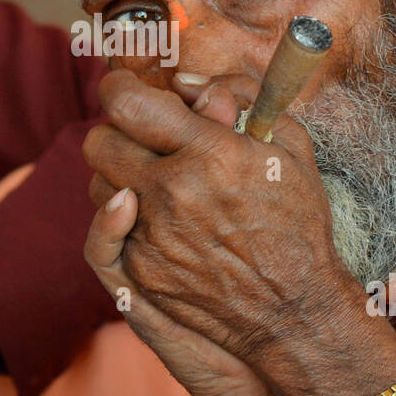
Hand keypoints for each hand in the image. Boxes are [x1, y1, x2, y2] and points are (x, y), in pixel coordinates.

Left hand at [84, 68, 395, 395]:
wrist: (293, 310)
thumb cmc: (297, 222)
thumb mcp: (288, 145)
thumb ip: (240, 97)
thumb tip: (186, 84)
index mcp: (208, 153)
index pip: (126, 103)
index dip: (118, 87)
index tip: (124, 88)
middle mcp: (171, 192)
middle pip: (99, 142)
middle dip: (117, 131)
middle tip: (143, 137)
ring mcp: (151, 235)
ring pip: (98, 184)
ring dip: (120, 174)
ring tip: (156, 181)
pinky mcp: (140, 270)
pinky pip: (108, 229)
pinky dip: (127, 217)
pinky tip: (160, 218)